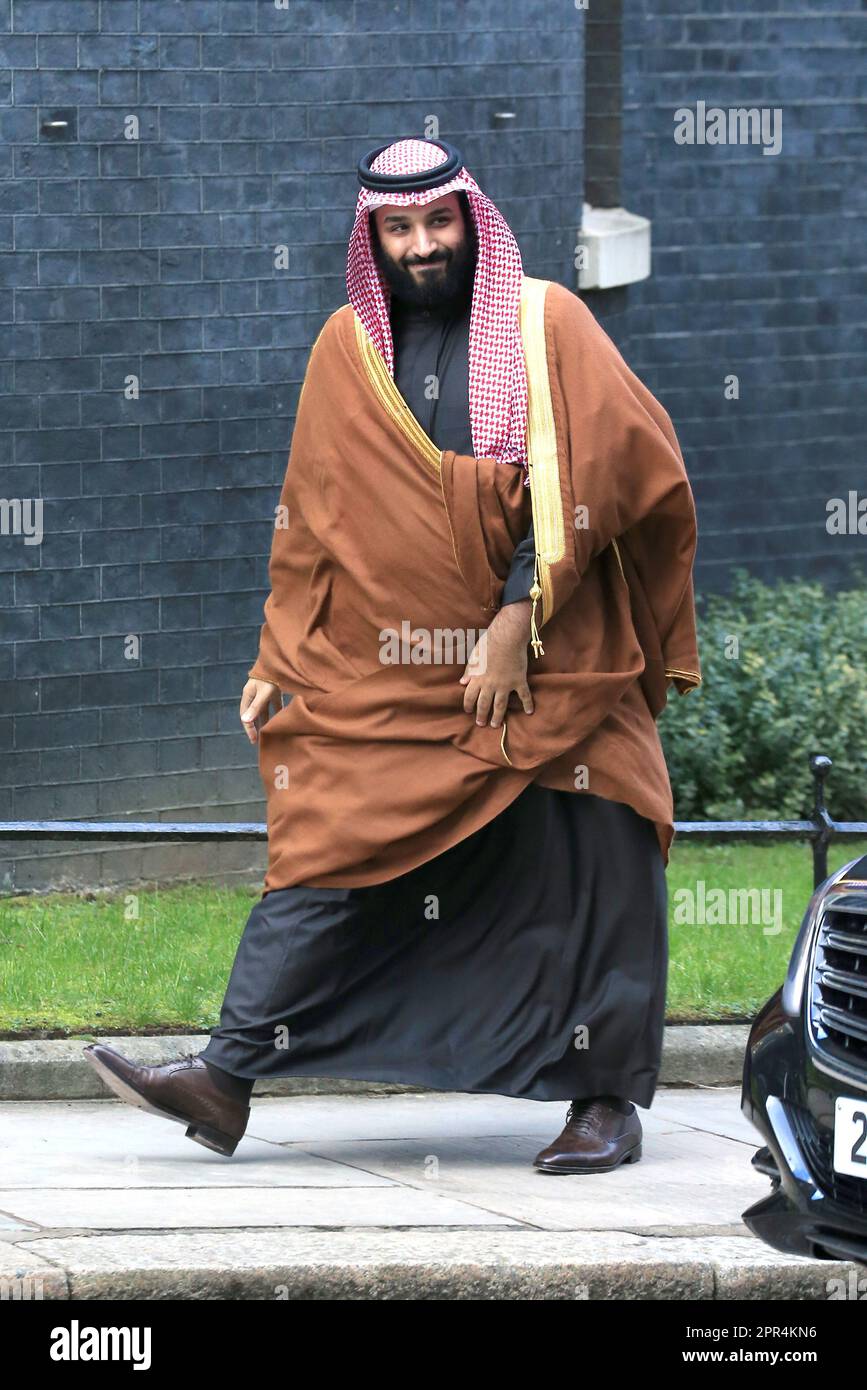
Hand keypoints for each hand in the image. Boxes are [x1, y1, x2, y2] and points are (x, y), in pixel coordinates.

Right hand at [240, 678, 281, 743]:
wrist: (280, 661)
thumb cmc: (269, 676)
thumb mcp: (263, 693)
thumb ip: (256, 707)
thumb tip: (245, 721)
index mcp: (248, 695)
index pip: (246, 715)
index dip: (249, 728)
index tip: (254, 739)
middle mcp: (254, 695)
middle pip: (253, 714)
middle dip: (255, 727)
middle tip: (258, 740)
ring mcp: (264, 693)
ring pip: (264, 711)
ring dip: (265, 721)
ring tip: (268, 733)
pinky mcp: (274, 691)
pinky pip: (274, 705)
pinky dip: (277, 712)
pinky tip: (280, 720)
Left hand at [459, 599, 534, 728]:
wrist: (507, 637)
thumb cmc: (488, 644)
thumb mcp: (474, 657)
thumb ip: (469, 671)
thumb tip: (462, 682)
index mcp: (478, 678)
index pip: (470, 696)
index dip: (468, 705)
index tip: (468, 711)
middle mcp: (490, 684)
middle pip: (484, 704)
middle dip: (481, 715)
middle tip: (481, 724)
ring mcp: (505, 684)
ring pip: (500, 705)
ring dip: (498, 716)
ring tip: (496, 725)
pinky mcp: (518, 680)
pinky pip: (523, 695)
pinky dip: (527, 704)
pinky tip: (529, 712)